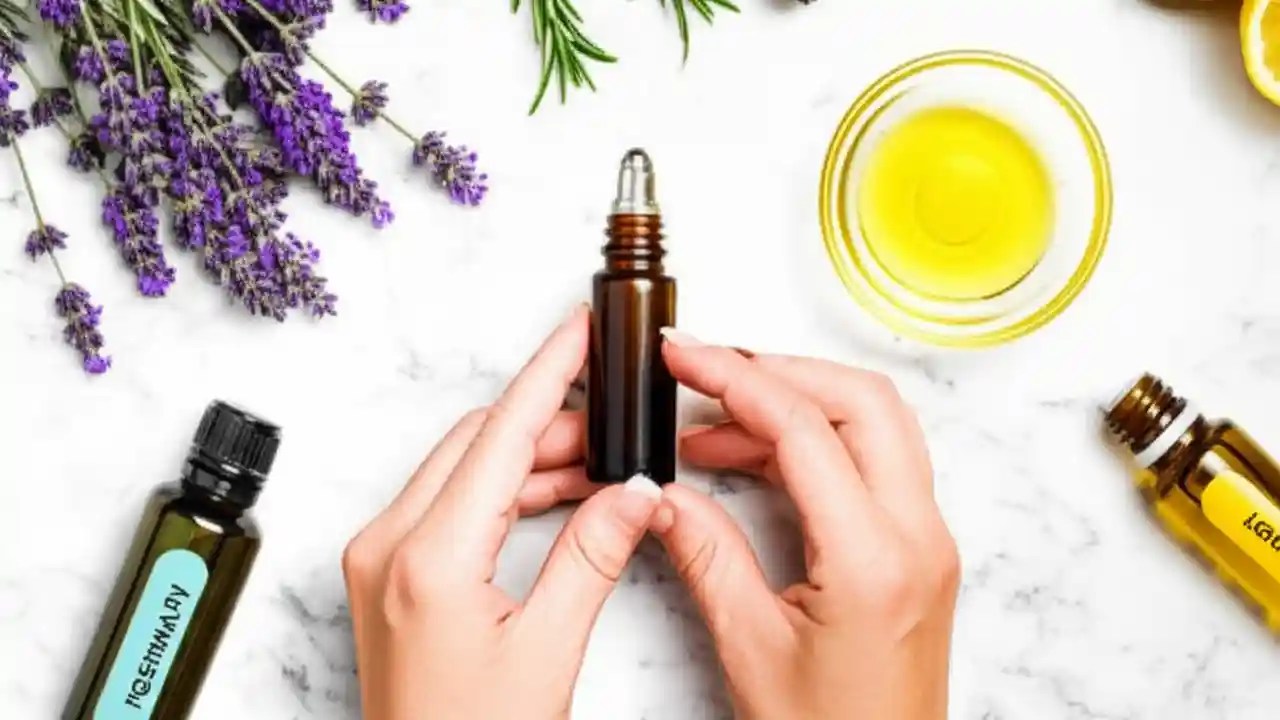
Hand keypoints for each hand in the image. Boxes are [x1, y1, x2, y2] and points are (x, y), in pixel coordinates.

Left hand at [342, 306, 663, 719]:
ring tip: (598, 470)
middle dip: (548, 422)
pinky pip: (448, 504)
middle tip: (614, 427)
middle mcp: (387, 546)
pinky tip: (554, 499)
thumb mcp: (548, 650)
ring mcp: (380, 560)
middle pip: (476, 443)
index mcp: (426, 559)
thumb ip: (593, 557)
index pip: (499, 436)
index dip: (548, 374)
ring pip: (462, 470)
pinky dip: (501, 493)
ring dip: (527, 459)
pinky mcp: (387, 576)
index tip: (578, 330)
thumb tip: (634, 491)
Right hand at [653, 330, 959, 719]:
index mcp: (874, 560)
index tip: (684, 356)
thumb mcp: (750, 647)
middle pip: (859, 400)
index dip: (736, 378)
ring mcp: (926, 538)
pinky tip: (754, 457)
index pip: (805, 429)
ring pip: (875, 421)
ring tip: (715, 424)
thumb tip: (662, 494)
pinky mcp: (918, 547)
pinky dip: (817, 439)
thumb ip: (705, 554)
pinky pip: (876, 460)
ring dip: (798, 399)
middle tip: (704, 371)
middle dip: (776, 369)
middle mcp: (917, 536)